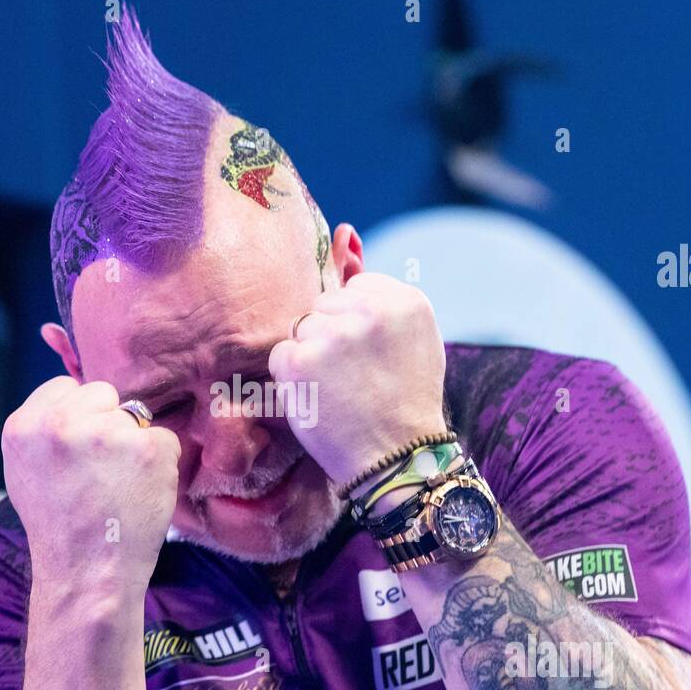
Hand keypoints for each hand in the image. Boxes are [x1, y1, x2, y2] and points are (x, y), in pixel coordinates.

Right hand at [1, 377, 180, 597]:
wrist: (88, 574)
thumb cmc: (61, 527)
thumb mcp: (27, 470)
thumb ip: (44, 430)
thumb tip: (79, 397)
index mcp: (23, 426)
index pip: (65, 387)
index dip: (79, 417)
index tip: (79, 453)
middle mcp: (59, 424)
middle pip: (102, 393)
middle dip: (106, 424)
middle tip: (99, 473)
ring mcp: (105, 434)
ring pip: (134, 417)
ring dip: (133, 446)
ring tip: (117, 488)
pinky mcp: (147, 448)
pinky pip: (164, 439)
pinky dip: (160, 465)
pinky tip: (139, 494)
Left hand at [268, 272, 447, 484]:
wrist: (397, 458)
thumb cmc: (403, 398)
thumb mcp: (409, 336)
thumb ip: (375, 286)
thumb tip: (346, 231)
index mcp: (404, 298)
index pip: (355, 287)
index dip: (356, 324)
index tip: (371, 356)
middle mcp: (369, 309)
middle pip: (324, 305)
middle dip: (332, 336)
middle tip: (357, 377)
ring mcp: (332, 334)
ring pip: (302, 328)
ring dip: (311, 356)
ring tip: (340, 389)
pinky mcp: (298, 360)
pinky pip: (281, 354)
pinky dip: (292, 378)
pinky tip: (321, 398)